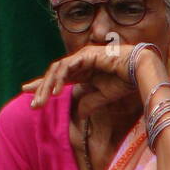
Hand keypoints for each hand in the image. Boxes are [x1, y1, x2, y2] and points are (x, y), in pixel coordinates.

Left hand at [22, 41, 155, 116]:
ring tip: (41, 101)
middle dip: (41, 88)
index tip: (28, 94)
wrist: (141, 69)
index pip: (59, 78)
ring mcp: (82, 56)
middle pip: (54, 74)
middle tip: (31, 102)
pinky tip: (57, 91)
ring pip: (57, 69)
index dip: (44, 86)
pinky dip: (60, 79)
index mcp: (83, 70)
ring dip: (48, 86)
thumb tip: (78, 114)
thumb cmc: (126, 80)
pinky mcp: (86, 55)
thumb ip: (89, 103)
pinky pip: (68, 66)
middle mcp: (79, 62)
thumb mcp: (103, 96)